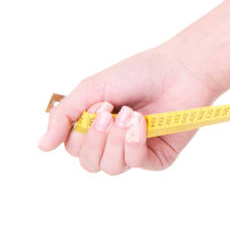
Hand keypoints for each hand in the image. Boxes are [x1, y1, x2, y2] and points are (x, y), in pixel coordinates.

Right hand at [37, 42, 219, 174]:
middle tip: (108, 112)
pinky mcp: (157, 158)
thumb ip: (63, 117)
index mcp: (96, 125)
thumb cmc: (139, 73)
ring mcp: (135, 151)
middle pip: (88, 163)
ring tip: (130, 114)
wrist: (179, 70)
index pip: (73, 148)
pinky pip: (135, 163)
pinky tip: (141, 123)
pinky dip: (134, 142)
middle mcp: (114, 142)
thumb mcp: (92, 89)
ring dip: (114, 140)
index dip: (79, 133)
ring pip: (109, 167)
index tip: (97, 105)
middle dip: (94, 138)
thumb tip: (41, 147)